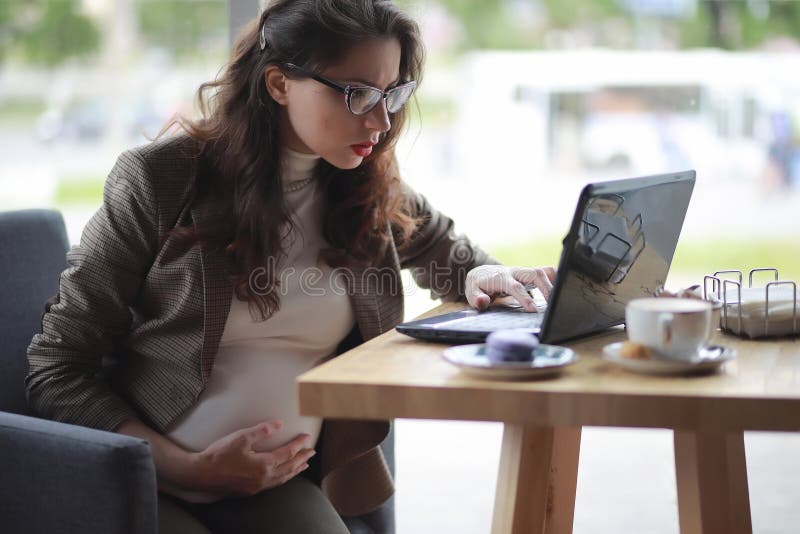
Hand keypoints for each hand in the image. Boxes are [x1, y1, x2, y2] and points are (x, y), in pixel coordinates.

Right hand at [191, 420, 315, 496]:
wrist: (201, 474)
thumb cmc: (219, 454)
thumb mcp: (241, 437)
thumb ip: (261, 430)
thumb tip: (279, 424)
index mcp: (264, 465)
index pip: (288, 453)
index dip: (299, 444)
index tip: (307, 437)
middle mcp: (263, 478)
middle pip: (289, 468)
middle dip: (302, 459)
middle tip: (312, 451)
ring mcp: (257, 486)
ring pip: (282, 479)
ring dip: (294, 470)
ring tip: (303, 464)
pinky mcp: (249, 490)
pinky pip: (273, 484)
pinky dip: (283, 478)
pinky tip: (282, 475)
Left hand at [465, 265, 555, 311]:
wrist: (482, 273)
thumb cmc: (479, 285)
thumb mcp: (471, 292)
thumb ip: (476, 298)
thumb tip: (483, 302)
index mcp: (501, 277)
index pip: (515, 286)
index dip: (525, 297)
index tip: (534, 310)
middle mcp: (515, 272)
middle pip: (534, 274)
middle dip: (546, 287)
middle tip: (553, 304)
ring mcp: (524, 272)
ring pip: (542, 271)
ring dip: (554, 283)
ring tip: (561, 298)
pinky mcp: (530, 274)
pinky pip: (546, 272)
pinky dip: (556, 278)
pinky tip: (564, 288)